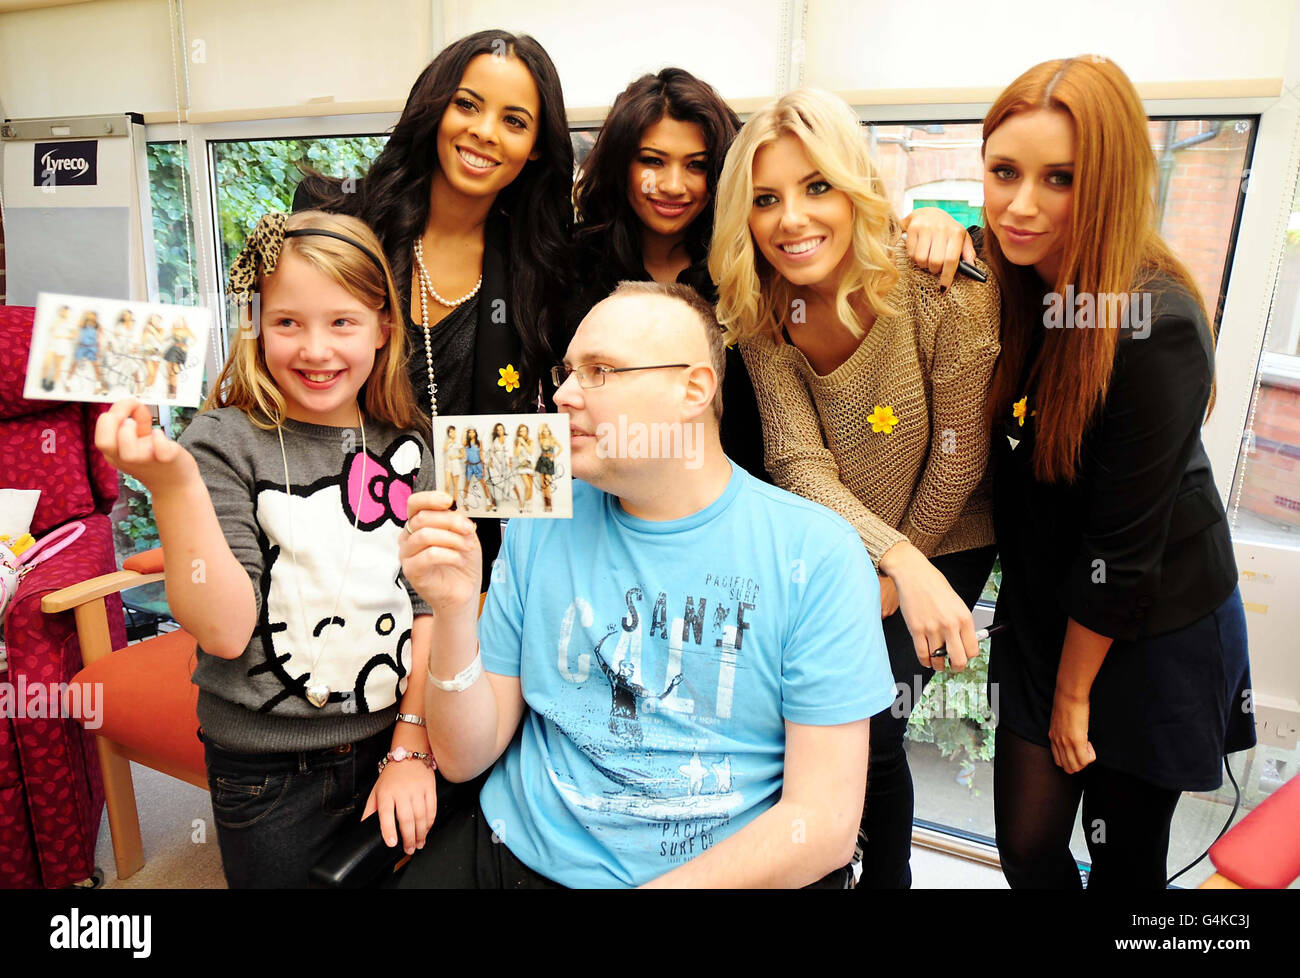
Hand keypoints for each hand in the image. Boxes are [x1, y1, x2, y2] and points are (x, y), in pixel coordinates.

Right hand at [94, 398, 196, 493]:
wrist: (174, 483)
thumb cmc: (153, 456)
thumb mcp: (138, 439)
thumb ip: (135, 420)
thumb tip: (136, 404)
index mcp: (115, 453)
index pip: (101, 434)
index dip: (111, 414)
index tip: (128, 404)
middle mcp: (125, 459)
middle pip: (104, 443)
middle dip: (113, 421)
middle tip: (129, 417)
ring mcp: (145, 461)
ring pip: (128, 451)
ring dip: (131, 432)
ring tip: (140, 427)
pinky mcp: (166, 460)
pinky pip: (160, 451)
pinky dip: (159, 438)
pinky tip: (160, 434)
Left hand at [362, 755, 437, 853]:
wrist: (409, 753)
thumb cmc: (391, 775)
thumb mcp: (376, 791)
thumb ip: (370, 810)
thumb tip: (363, 827)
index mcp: (386, 793)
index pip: (386, 813)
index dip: (388, 830)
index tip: (392, 843)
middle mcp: (402, 791)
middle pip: (406, 818)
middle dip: (409, 837)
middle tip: (409, 849)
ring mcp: (417, 789)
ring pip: (421, 816)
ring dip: (421, 833)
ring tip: (419, 844)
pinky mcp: (429, 787)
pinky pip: (432, 808)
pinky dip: (430, 822)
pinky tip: (426, 830)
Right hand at [400, 491, 481, 611]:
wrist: (463, 592)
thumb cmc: (461, 562)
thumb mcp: (464, 534)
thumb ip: (457, 519)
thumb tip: (455, 507)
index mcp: (418, 524)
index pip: (414, 503)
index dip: (430, 498)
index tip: (449, 501)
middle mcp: (408, 537)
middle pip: (422, 518)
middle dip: (451, 521)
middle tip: (469, 529)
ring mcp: (407, 554)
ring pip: (424, 535)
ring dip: (452, 539)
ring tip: (467, 546)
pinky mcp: (411, 571)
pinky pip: (428, 555)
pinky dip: (449, 555)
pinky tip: (459, 560)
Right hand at [879, 540, 977, 670]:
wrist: (914, 575)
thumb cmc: (934, 585)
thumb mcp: (956, 603)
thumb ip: (961, 623)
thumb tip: (964, 642)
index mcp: (964, 618)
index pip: (973, 650)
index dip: (968, 656)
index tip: (964, 655)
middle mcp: (950, 624)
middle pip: (958, 660)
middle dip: (956, 666)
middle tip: (953, 665)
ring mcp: (932, 628)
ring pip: (938, 659)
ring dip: (938, 664)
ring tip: (937, 662)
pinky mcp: (916, 629)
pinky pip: (922, 654)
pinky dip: (925, 661)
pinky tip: (927, 659)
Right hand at [900, 208, 975, 290]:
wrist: (928, 212)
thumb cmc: (946, 229)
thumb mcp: (960, 237)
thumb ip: (968, 252)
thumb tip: (972, 267)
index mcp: (956, 232)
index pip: (951, 259)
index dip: (947, 276)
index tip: (944, 288)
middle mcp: (942, 229)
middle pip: (935, 262)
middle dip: (934, 270)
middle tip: (935, 267)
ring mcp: (926, 228)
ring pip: (921, 259)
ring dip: (923, 264)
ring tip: (926, 258)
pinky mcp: (913, 228)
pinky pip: (911, 253)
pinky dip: (914, 257)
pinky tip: (918, 250)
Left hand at [1049, 691, 1095, 773]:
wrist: (1069, 694)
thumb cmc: (1066, 701)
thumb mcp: (1059, 718)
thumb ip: (1063, 728)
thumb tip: (1072, 731)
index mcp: (1052, 737)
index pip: (1059, 761)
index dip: (1071, 759)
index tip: (1078, 749)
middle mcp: (1057, 742)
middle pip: (1068, 767)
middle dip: (1080, 764)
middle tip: (1085, 751)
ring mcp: (1065, 743)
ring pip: (1076, 767)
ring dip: (1085, 761)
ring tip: (1088, 746)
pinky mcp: (1076, 740)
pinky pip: (1085, 760)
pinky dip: (1090, 756)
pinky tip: (1090, 743)